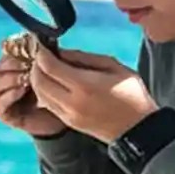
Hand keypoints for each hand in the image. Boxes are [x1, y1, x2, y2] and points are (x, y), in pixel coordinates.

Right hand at [0, 51, 67, 137]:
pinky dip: (11, 94)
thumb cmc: (55, 94)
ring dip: (12, 77)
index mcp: (14, 66)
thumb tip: (41, 39)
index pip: (8, 52)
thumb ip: (44, 58)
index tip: (30, 47)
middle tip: (29, 63)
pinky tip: (22, 90)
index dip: (17, 48)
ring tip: (27, 77)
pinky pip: (1, 101)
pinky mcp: (2, 112)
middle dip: (15, 63)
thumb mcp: (51, 74)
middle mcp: (3, 79)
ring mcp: (0, 96)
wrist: (56, 122)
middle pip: (2, 66)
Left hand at [30, 46, 158, 143]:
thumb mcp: (113, 66)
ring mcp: (68, 115)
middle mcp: (72, 102)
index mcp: (85, 85)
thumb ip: (84, 58)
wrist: (138, 129)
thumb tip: (61, 52)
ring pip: (39, 94)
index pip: (49, 67)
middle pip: (39, 81)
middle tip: (41, 55)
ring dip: (38, 79)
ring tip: (46, 67)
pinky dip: (44, 91)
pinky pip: (47, 104)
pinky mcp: (69, 123)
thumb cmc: (131, 94)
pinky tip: (53, 82)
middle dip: (36, 65)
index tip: (41, 44)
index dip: (41, 53)